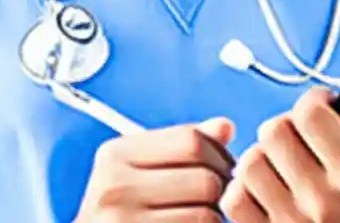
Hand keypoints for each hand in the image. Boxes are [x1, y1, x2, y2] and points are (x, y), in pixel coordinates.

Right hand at [75, 118, 236, 222]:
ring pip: (207, 211)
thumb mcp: (136, 172)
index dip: (219, 153)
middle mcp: (115, 185)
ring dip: (213, 217)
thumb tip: (225, 126)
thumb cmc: (120, 212)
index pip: (190, 140)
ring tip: (200, 216)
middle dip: (221, 189)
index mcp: (114, 154)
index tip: (223, 167)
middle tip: (216, 199)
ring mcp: (124, 219)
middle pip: (204, 176)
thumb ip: (180, 146)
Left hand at [221, 63, 339, 222]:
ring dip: (263, 155)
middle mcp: (321, 201)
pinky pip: (234, 201)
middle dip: (289, 124)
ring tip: (284, 160)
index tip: (323, 106)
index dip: (315, 100)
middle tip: (303, 132)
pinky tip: (266, 186)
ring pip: (249, 162)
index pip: (310, 114)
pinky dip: (243, 189)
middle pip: (274, 131)